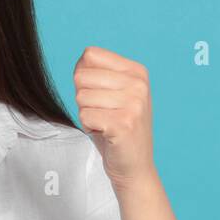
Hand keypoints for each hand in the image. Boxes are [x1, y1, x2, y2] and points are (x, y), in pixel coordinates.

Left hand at [73, 45, 156, 191]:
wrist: (135, 165)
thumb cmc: (117, 127)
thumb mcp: (112, 92)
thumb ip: (95, 73)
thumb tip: (81, 62)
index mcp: (136, 71)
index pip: (90, 55)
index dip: (84, 77)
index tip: (101, 95)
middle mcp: (138, 84)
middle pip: (81, 76)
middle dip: (84, 99)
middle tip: (103, 114)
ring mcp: (133, 103)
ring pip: (81, 97)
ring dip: (87, 114)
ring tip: (105, 124)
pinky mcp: (123, 123)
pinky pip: (84, 116)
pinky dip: (88, 127)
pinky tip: (106, 134)